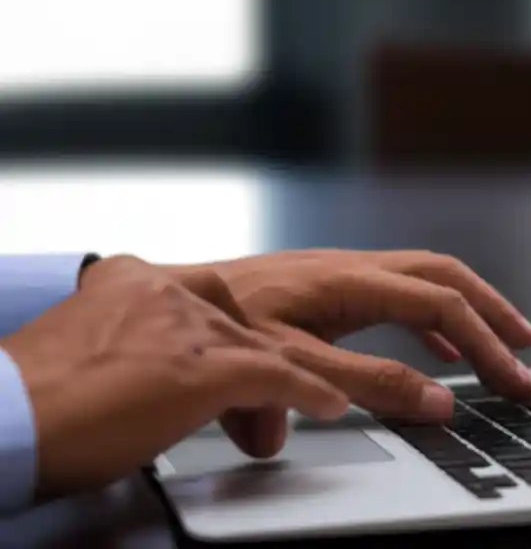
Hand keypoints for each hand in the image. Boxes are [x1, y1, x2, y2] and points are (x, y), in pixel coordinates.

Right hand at [0, 256, 347, 499]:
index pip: (196, 299)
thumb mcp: (86, 353)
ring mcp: (187, 325)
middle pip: (234, 322)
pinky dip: (307, 394)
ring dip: (276, 389)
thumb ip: (128, 350)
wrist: (4, 421)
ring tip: (285, 417)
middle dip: (247, 365)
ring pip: (258, 348)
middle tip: (248, 405)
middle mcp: (162, 290)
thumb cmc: (29, 405)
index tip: (216, 362)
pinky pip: (277, 377)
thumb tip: (148, 383)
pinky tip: (326, 405)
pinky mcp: (208, 368)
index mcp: (124, 281)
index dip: (214, 338)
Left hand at [169, 250, 530, 457]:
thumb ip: (367, 384)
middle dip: (494, 313)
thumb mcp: (294, 361)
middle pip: (447, 279)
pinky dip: (431, 323)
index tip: (511, 380)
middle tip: (528, 351)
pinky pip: (397, 297)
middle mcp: (352, 268)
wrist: (163, 302)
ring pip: (425, 283)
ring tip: (501, 345)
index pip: (442, 306)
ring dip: (469, 313)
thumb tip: (436, 401)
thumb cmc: (214, 326)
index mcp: (351, 280)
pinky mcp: (325, 290)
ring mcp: (340, 275)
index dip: (485, 343)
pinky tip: (438, 353)